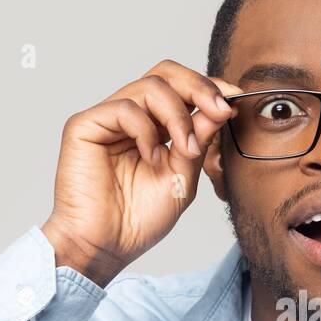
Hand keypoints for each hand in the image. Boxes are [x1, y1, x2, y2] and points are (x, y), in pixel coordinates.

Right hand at [43, 59, 240, 285]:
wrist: (105, 246)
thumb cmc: (138, 220)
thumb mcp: (183, 177)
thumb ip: (199, 140)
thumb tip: (220, 107)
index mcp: (154, 127)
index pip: (181, 89)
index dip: (209, 88)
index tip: (235, 100)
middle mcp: (130, 117)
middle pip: (166, 73)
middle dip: (199, 86)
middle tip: (219, 110)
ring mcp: (107, 119)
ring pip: (150, 86)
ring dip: (178, 116)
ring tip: (185, 150)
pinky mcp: (85, 125)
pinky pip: (125, 108)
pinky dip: (147, 132)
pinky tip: (152, 159)